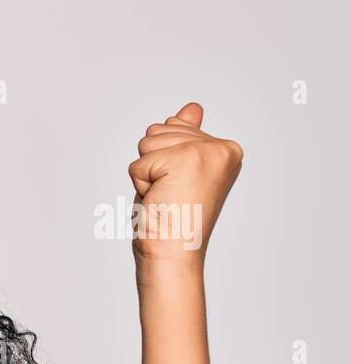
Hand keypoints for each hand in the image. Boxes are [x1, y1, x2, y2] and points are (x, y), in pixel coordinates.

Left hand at [127, 102, 242, 269]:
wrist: (174, 255)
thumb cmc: (175, 221)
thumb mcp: (178, 172)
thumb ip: (186, 137)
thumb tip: (193, 107)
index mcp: (226, 149)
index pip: (172, 128)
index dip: (162, 161)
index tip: (179, 188)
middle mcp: (221, 147)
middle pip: (157, 132)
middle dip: (152, 166)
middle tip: (170, 195)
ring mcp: (205, 151)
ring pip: (147, 143)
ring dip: (146, 174)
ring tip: (165, 197)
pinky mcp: (184, 160)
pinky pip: (138, 163)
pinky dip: (140, 185)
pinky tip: (160, 201)